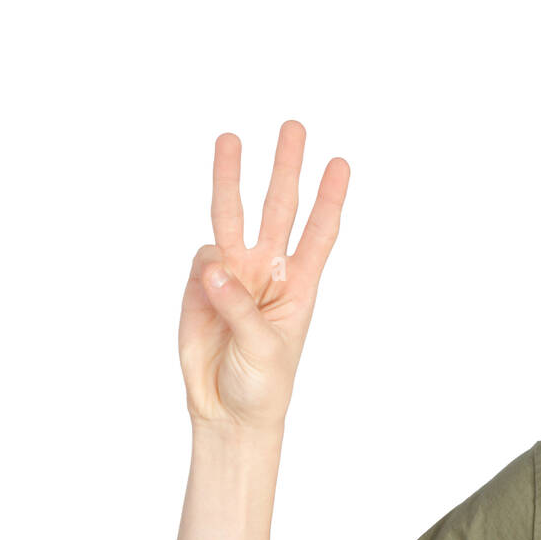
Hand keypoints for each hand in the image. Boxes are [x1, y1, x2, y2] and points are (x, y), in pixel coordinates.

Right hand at [179, 120, 349, 430]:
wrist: (226, 412)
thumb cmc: (262, 384)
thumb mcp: (264, 347)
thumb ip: (239, 306)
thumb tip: (213, 265)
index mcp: (300, 285)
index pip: (319, 233)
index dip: (329, 199)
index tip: (341, 163)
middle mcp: (268, 272)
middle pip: (278, 209)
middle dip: (286, 169)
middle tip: (294, 127)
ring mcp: (232, 276)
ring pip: (231, 217)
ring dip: (232, 179)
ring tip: (230, 139)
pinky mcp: (199, 287)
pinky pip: (200, 259)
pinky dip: (203, 268)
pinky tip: (206, 294)